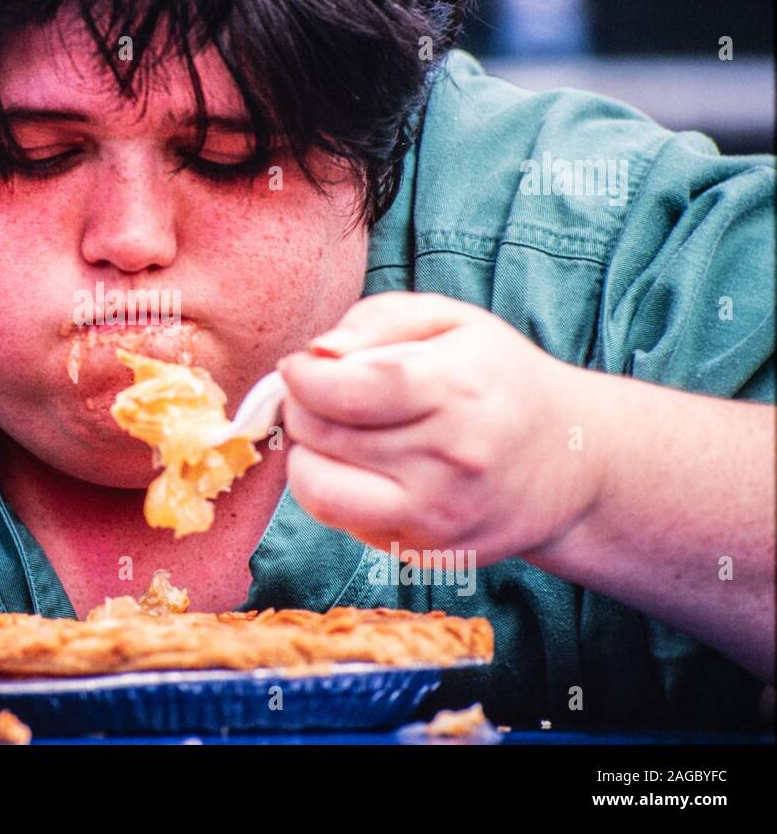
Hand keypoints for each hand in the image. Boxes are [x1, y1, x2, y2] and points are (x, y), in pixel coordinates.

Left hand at [278, 292, 605, 564]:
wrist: (572, 461)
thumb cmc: (498, 378)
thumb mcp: (452, 321)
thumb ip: (377, 319)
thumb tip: (317, 353)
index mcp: (456, 390)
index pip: (344, 391)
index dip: (302, 378)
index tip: (298, 367)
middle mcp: (449, 460)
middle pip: (322, 436)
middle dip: (299, 409)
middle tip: (315, 395)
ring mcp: (438, 514)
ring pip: (319, 490)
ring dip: (305, 456)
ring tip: (327, 433)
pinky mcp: (427, 551)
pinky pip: (342, 522)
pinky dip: (334, 490)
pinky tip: (363, 467)